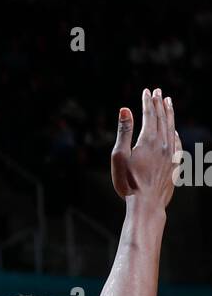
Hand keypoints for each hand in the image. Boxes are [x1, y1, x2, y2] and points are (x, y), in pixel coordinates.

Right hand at [111, 88, 180, 209]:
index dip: (148, 101)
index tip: (147, 91)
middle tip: (158, 92)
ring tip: (168, 103)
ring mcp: (171, 155)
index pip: (149, 114)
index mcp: (148, 140)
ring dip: (169, 114)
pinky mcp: (174, 165)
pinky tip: (174, 131)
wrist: (146, 204)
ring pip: (172, 128)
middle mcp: (163, 144)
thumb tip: (125, 109)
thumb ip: (124, 131)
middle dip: (159, 103)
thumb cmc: (128, 182)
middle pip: (162, 118)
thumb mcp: (119, 156)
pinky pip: (177, 144)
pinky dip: (175, 133)